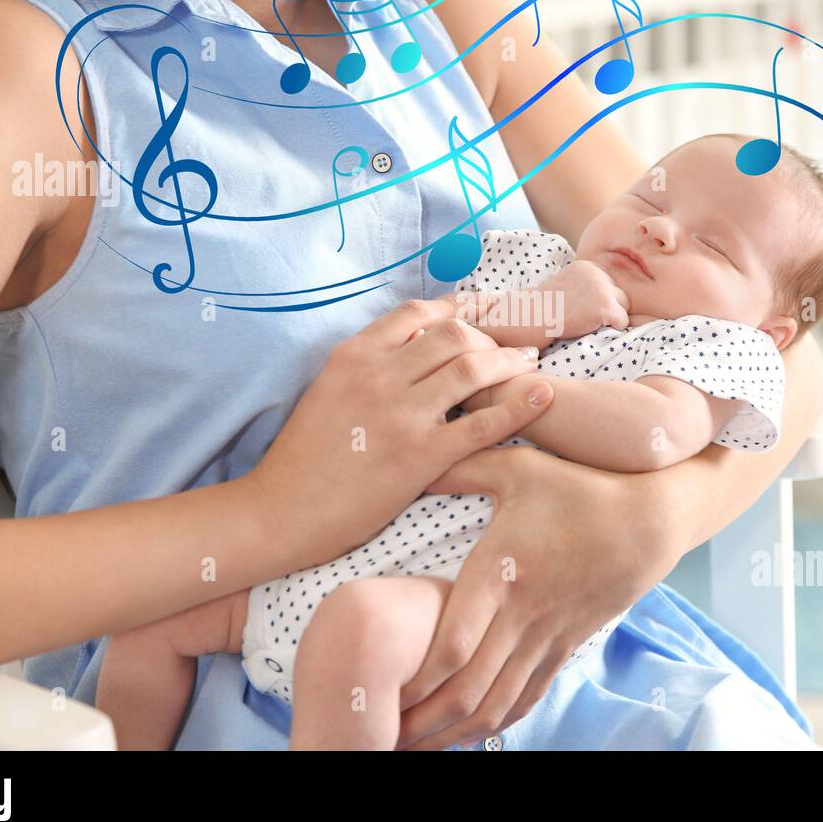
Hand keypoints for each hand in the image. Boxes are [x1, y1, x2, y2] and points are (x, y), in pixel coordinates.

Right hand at [244, 299, 553, 563]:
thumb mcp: (325, 391)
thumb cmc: (302, 458)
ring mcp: (401, 415)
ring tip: (530, 364)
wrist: (279, 513)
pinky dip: (519, 406)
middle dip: (491, 336)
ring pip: (473, 369)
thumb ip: (365, 365)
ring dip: (511, 362)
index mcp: (353, 355)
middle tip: (512, 347)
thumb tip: (409, 347)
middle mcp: (379, 375)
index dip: (458, 309)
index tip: (483, 313)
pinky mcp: (420, 456)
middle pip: (454, 334)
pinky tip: (542, 395)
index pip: (418, 313)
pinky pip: (482, 423)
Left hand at [394, 446, 683, 749]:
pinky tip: (468, 731)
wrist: (650, 519)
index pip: (452, 646)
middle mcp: (522, 616)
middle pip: (468, 690)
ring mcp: (547, 637)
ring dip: (455, 730)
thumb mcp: (517, 468)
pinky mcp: (565, 646)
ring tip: (417, 743)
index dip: (416, 679)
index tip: (384, 691)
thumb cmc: (578, 488)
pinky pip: (527, 697)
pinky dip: (496, 722)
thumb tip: (414, 461)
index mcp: (500, 575)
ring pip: (497, 705)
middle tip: (384, 734)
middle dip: (424, 720)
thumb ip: (461, 468)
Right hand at [538, 260, 629, 338]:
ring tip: (590, 322)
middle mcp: (598, 274)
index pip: (610, 282)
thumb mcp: (568, 282)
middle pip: (620, 293)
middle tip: (589, 316)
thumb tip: (603, 295)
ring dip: (612, 316)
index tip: (586, 306)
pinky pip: (623, 321)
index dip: (602, 297)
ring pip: (624, 306)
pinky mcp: (607, 307)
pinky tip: (593, 327)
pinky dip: (612, 328)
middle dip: (609, 306)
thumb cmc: (547, 305)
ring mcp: (603, 290)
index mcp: (589, 266)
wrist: (535, 315)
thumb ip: (586, 282)